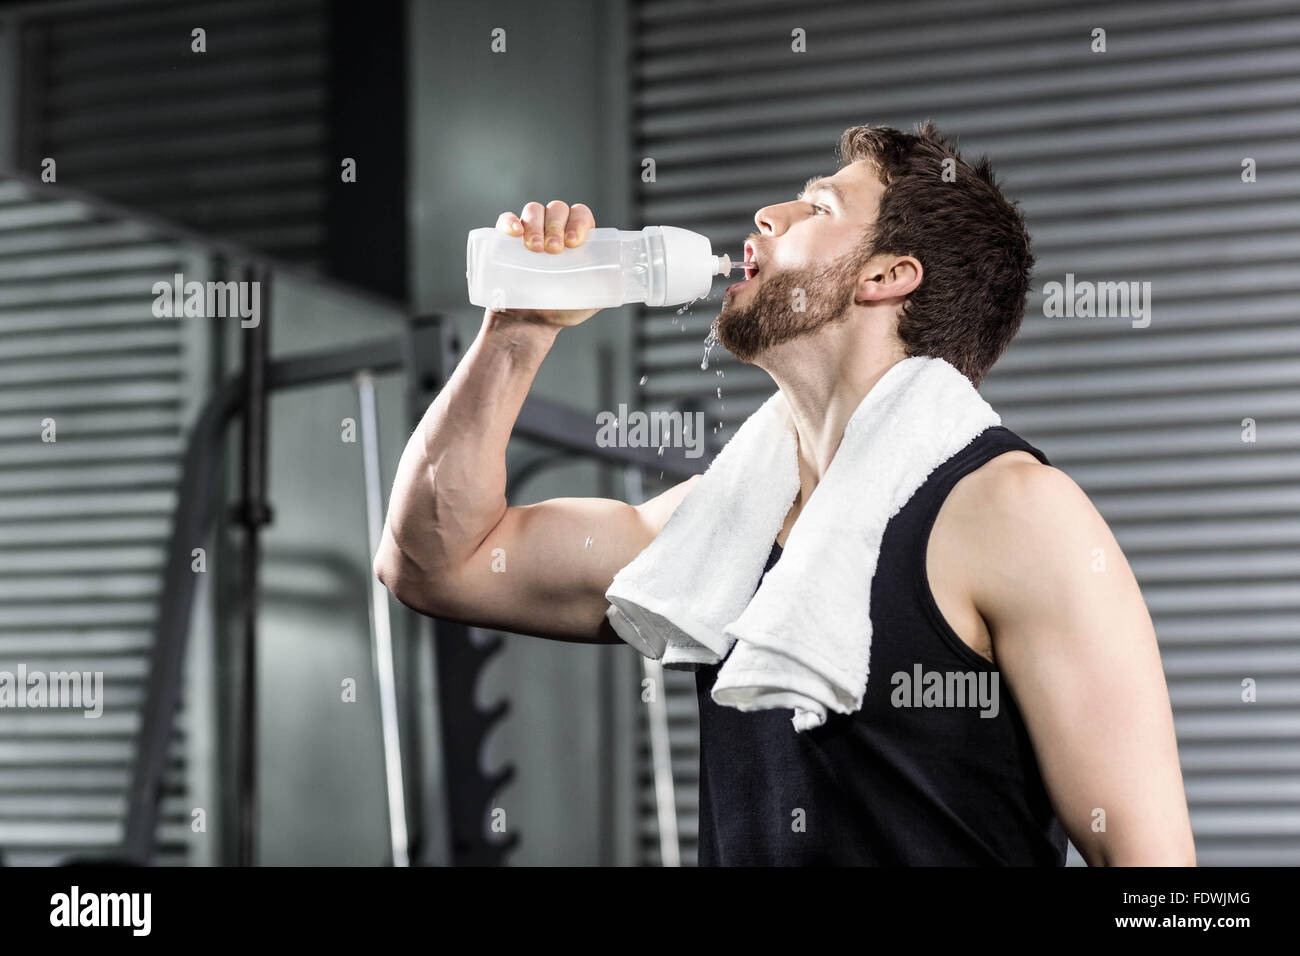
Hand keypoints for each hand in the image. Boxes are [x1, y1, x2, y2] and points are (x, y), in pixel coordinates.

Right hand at [490, 201, 600, 328]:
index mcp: (576, 238)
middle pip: (557, 209)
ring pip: (534, 210)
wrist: (529, 324)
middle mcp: (554, 231)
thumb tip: (625, 278)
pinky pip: (507, 221)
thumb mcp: (591, 298)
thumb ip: (607, 285)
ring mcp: (529, 233)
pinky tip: (515, 233)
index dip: (578, 222)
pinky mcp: (506, 241)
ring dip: (536, 224)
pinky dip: (510, 221)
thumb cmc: (562, 309)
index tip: (573, 242)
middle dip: (556, 226)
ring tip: (535, 248)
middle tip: (554, 250)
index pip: (581, 215)